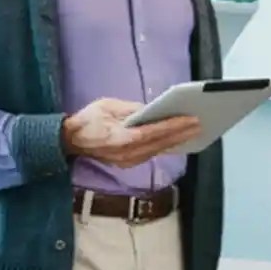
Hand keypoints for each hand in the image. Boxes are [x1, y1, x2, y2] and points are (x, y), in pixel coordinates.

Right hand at [62, 98, 201, 167]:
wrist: (69, 141)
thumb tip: (153, 109)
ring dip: (176, 141)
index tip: (191, 120)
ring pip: (158, 151)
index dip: (173, 127)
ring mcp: (127, 161)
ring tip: (194, 131)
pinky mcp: (128, 163)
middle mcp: (126, 154)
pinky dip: (166, 146)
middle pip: (159, 144)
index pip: (153, 133)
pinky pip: (152, 154)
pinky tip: (178, 140)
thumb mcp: (107, 106)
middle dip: (181, 134)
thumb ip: (131, 108)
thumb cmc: (88, 120)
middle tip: (200, 125)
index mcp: (120, 139)